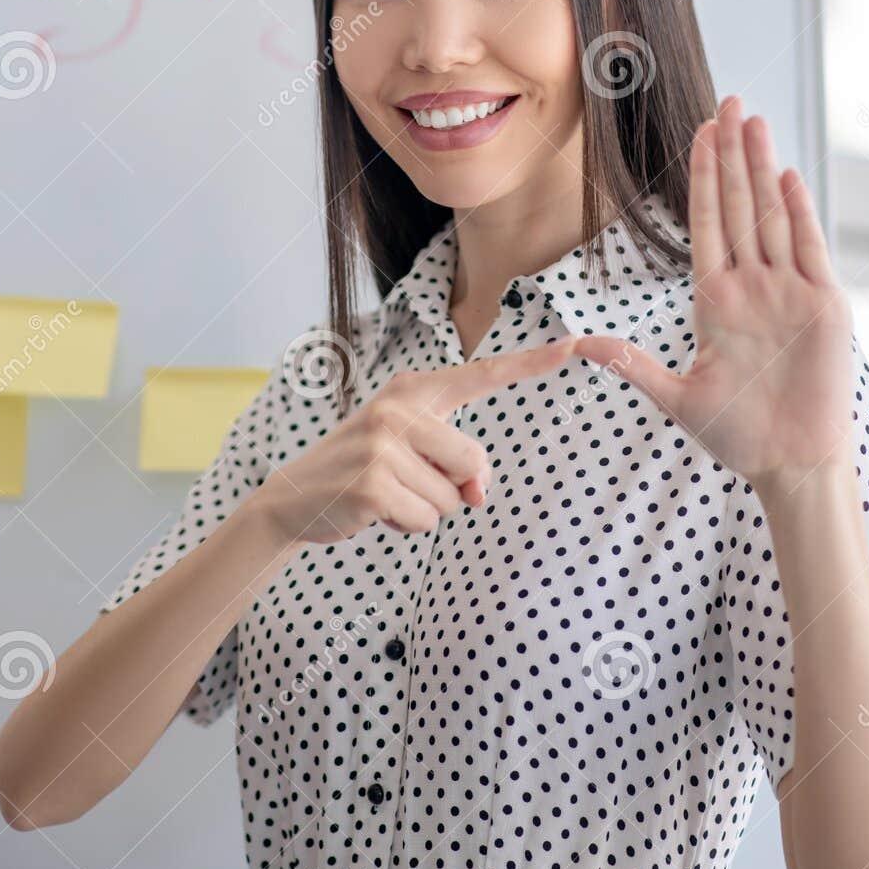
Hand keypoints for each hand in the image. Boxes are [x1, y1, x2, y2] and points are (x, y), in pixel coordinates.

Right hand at [254, 336, 578, 546]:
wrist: (292, 497)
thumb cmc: (363, 469)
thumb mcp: (409, 452)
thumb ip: (456, 460)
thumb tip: (479, 491)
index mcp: (413, 390)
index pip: (482, 374)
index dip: (532, 363)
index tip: (576, 344)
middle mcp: (399, 407)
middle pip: (474, 460)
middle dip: (450, 485)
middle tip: (405, 480)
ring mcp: (383, 443)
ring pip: (451, 497)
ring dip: (424, 508)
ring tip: (385, 493)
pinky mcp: (372, 482)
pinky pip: (425, 519)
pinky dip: (405, 525)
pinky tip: (374, 510)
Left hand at [573, 96, 853, 485]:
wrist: (787, 464)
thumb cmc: (736, 435)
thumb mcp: (676, 396)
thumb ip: (633, 364)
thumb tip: (581, 344)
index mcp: (716, 299)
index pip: (706, 223)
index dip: (703, 177)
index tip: (699, 133)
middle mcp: (753, 286)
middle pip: (739, 206)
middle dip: (732, 154)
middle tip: (728, 101)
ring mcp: (789, 292)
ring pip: (771, 216)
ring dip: (762, 168)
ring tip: (754, 121)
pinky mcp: (822, 306)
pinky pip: (807, 249)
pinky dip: (798, 213)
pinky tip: (785, 175)